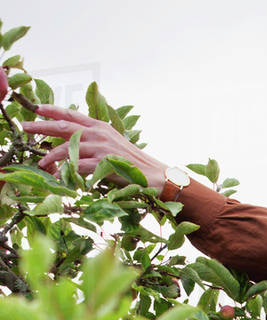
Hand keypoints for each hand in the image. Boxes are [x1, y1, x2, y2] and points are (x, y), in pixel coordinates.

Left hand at [20, 104, 166, 190]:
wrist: (154, 175)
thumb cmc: (133, 164)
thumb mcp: (112, 146)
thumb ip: (94, 142)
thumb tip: (75, 145)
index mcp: (100, 126)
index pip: (71, 114)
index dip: (52, 110)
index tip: (35, 108)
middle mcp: (98, 133)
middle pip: (64, 126)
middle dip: (41, 126)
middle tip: (24, 126)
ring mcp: (100, 147)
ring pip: (68, 148)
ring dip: (51, 156)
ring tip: (41, 162)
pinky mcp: (103, 163)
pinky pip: (78, 166)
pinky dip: (66, 172)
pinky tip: (58, 176)